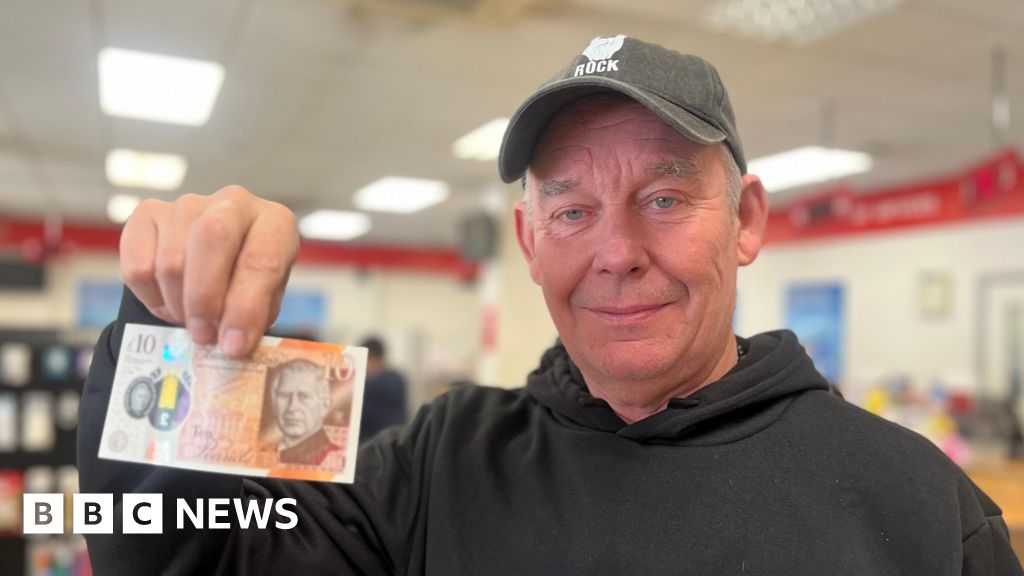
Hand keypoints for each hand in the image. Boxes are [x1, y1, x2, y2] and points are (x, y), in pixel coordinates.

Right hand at [120, 186, 298, 357]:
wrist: (218, 262)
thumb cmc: (248, 282)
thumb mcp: (265, 301)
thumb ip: (253, 319)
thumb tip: (230, 346)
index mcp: (275, 222)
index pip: (262, 260)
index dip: (245, 308)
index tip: (233, 345)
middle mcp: (234, 202)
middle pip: (211, 239)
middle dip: (204, 299)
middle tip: (203, 336)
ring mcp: (188, 204)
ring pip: (171, 261)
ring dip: (178, 305)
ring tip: (190, 321)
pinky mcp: (148, 214)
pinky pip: (138, 266)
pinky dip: (151, 298)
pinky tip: (169, 304)